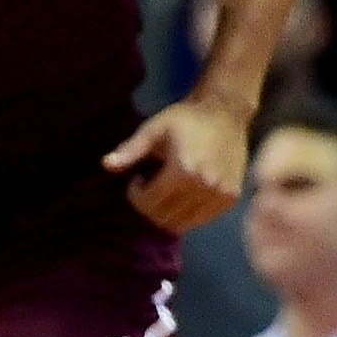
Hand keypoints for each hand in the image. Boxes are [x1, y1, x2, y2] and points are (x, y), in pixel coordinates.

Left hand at [105, 93, 250, 230]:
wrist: (225, 112)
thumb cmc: (185, 118)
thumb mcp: (153, 129)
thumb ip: (130, 150)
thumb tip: (105, 164)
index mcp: (183, 171)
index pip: (149, 203)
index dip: (136, 194)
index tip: (138, 178)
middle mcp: (204, 187)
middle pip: (165, 217)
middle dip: (150, 205)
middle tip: (151, 184)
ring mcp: (220, 195)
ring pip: (183, 223)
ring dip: (168, 211)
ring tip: (168, 188)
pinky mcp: (230, 198)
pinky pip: (201, 219)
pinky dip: (187, 213)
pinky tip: (184, 191)